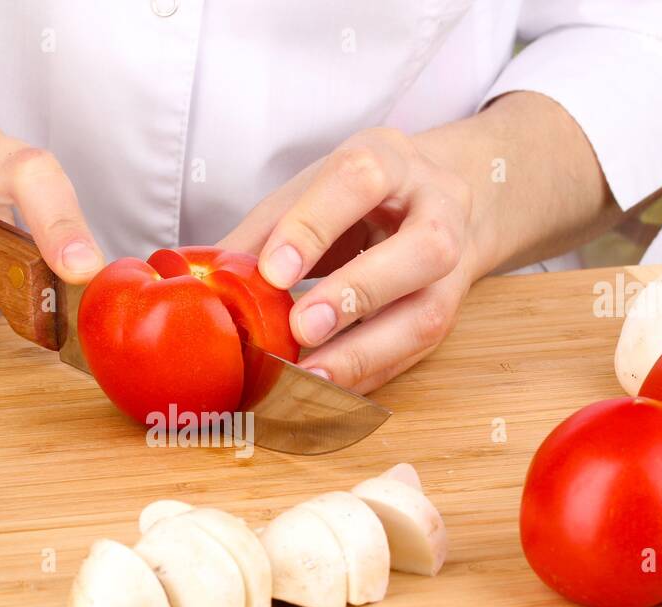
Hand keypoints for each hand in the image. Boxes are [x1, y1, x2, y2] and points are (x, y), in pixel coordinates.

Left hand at [221, 127, 477, 392]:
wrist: (439, 199)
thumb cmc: (360, 196)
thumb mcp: (312, 192)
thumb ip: (263, 234)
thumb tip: (204, 288)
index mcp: (394, 160)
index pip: (361, 179)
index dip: (316, 226)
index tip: (274, 271)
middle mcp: (440, 207)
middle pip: (424, 248)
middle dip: (360, 293)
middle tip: (302, 329)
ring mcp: (456, 265)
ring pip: (428, 313)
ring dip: (364, 354)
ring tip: (309, 380)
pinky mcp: (450, 312)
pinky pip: (414, 354)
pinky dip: (365, 376)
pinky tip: (325, 391)